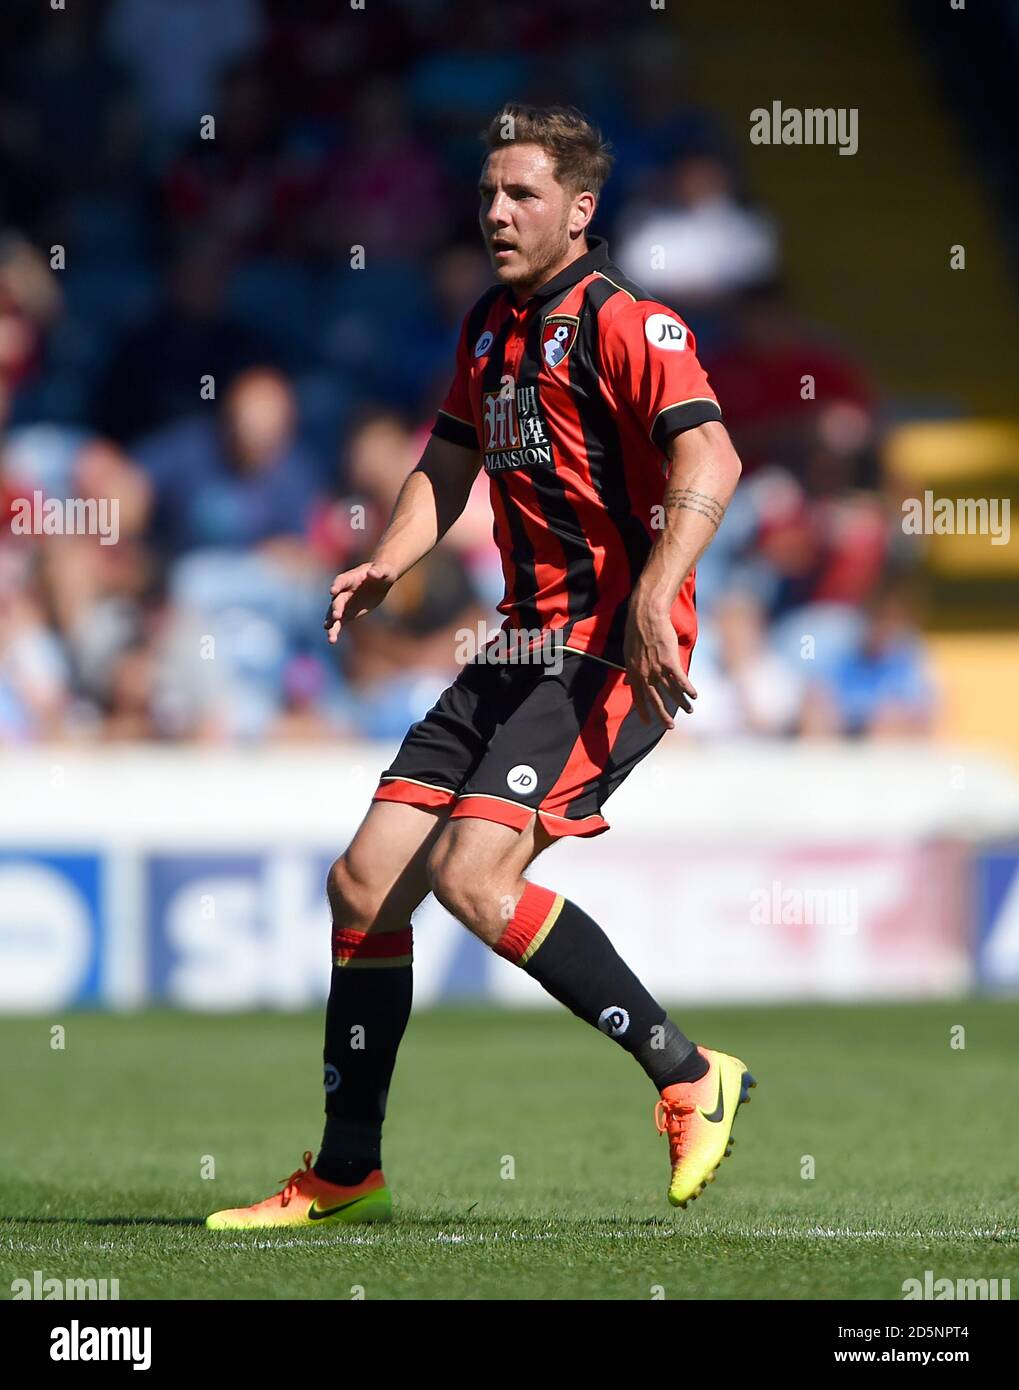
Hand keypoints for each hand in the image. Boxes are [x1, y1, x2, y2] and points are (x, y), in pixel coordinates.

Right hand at [323, 561, 395, 644]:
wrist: (380, 579)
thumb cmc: (383, 571)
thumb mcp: (384, 570)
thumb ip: (379, 571)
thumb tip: (373, 572)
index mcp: (351, 578)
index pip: (341, 581)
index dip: (337, 585)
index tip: (333, 591)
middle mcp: (344, 591)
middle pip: (337, 600)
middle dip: (336, 607)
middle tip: (336, 616)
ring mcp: (345, 603)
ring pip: (334, 613)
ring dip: (332, 624)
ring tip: (330, 636)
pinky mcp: (348, 613)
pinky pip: (340, 622)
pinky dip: (336, 630)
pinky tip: (332, 639)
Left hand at [623, 594, 696, 728]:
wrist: (646, 615)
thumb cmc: (636, 630)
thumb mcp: (628, 653)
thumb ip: (630, 669)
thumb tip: (627, 681)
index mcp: (633, 672)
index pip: (637, 697)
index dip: (643, 710)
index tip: (647, 722)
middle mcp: (644, 673)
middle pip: (655, 699)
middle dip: (663, 714)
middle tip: (670, 726)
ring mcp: (657, 668)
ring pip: (671, 691)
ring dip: (681, 702)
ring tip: (690, 711)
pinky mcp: (669, 661)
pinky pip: (680, 679)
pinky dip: (688, 688)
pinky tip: (695, 696)